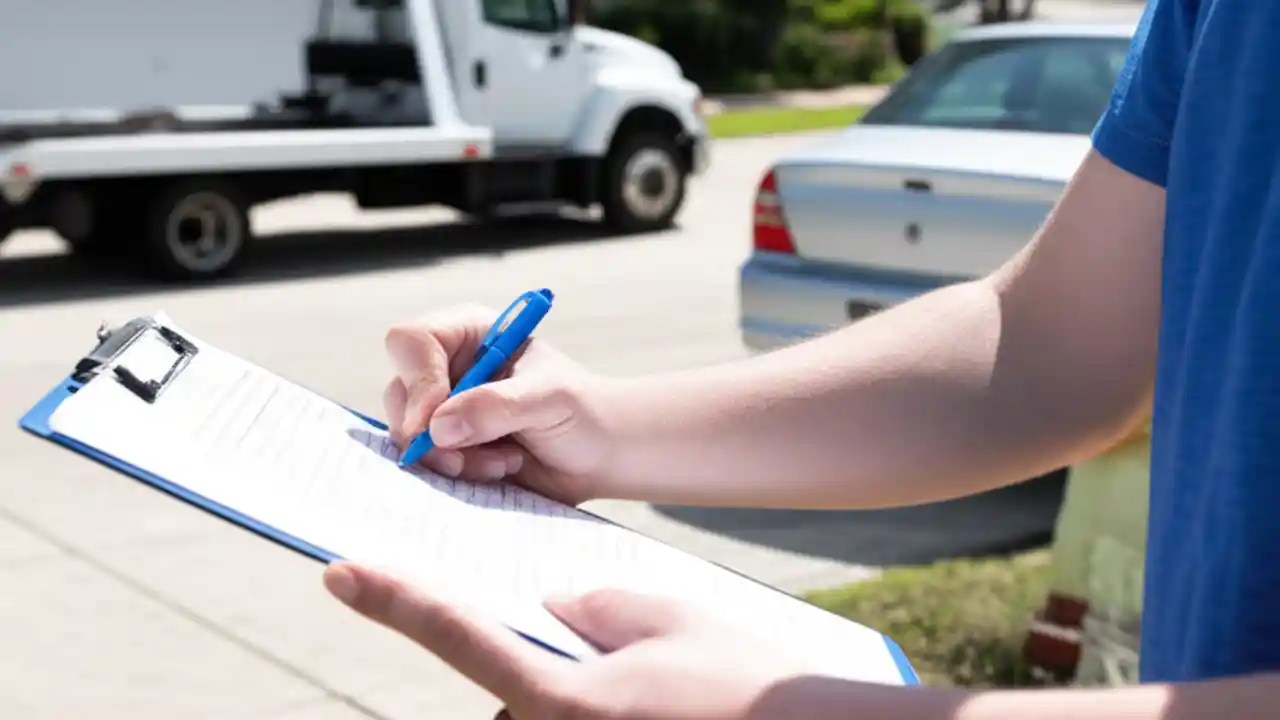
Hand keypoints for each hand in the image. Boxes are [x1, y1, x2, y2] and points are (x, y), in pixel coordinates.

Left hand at [323, 562, 815, 719]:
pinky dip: (599, 698)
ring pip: (546, 701)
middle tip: (606, 635)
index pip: (460, 636)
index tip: (342, 572)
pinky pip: (572, 715)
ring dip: (579, 681)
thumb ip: (596, 608)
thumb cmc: (742, 687)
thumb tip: (556, 607)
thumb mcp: (668, 621)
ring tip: (655, 674)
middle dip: (533, 647)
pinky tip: (652, 693)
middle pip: (509, 677)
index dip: (397, 601)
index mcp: (562, 700)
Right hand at [384, 304, 611, 504]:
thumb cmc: (581, 412)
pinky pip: (425, 463)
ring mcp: (442, 408)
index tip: (433, 422)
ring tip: (502, 461)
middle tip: (463, 459)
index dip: (417, 381)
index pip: (412, 341)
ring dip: (449, 458)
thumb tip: (438, 426)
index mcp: (470, 334)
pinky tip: (499, 469)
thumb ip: (496, 407)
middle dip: (428, 434)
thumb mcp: (548, 400)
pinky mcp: (447, 446)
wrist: (598, 454)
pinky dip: (456, 474)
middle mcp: (447, 366)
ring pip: (407, 434)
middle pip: (399, 392)